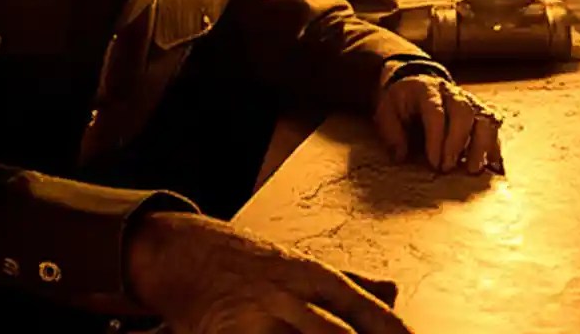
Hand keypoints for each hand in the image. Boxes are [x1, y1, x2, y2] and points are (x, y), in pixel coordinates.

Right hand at [126, 212, 411, 332]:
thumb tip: (395, 293)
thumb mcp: (302, 264)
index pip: (363, 307)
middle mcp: (287, 295)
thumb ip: (350, 282)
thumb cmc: (252, 263)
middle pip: (334, 333)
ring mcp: (253, 319)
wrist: (184, 254)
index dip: (391, 330)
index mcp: (312, 275)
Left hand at [373, 75, 504, 173]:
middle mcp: (452, 93)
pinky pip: (494, 126)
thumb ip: (391, 133)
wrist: (418, 83)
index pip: (436, 112)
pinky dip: (495, 146)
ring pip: (486, 118)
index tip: (434, 163)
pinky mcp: (481, 112)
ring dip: (483, 145)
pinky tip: (493, 165)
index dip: (436, 138)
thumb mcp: (386, 113)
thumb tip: (400, 156)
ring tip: (474, 169)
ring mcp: (471, 101)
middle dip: (458, 143)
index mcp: (427, 90)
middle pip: (464, 113)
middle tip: (449, 168)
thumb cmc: (402, 103)